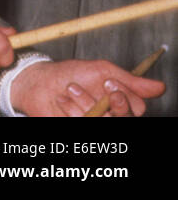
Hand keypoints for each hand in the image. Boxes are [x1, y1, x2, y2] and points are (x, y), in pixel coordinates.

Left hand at [10, 59, 164, 115]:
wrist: (39, 81)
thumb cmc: (70, 73)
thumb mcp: (101, 70)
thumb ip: (129, 80)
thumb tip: (159, 87)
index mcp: (120, 103)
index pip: (136, 108)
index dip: (125, 96)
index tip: (109, 82)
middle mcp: (110, 116)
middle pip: (124, 119)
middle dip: (111, 104)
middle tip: (100, 88)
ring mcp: (93, 123)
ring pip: (101, 121)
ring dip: (86, 102)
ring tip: (71, 88)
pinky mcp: (78, 129)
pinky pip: (82, 123)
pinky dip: (71, 110)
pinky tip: (62, 100)